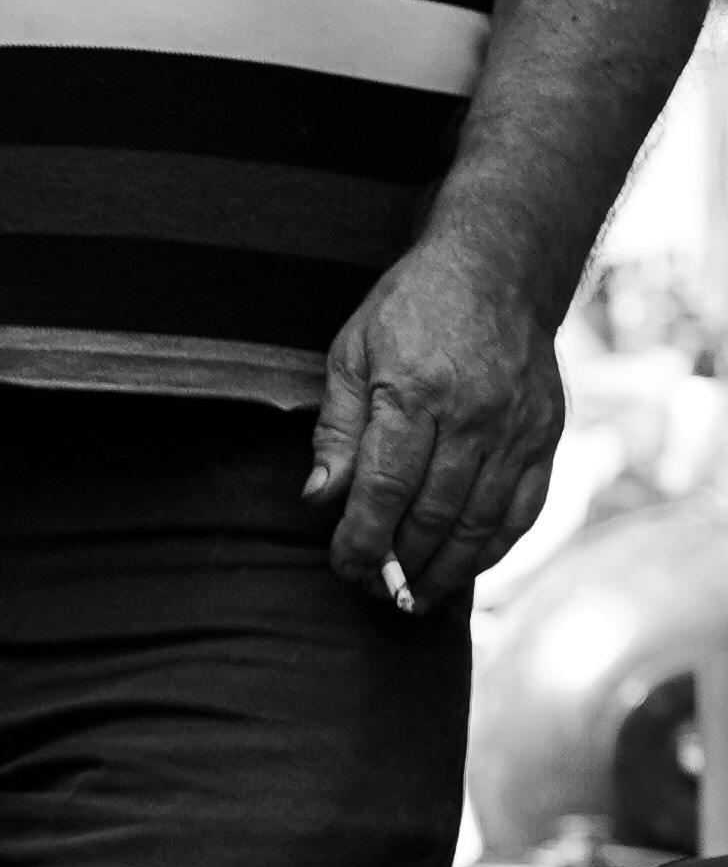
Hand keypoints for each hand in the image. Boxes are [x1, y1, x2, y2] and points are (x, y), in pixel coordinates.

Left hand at [304, 231, 564, 607]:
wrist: (498, 269)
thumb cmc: (412, 310)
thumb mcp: (352, 353)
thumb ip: (337, 429)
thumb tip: (320, 498)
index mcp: (416, 393)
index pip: (385, 489)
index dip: (362, 541)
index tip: (345, 568)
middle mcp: (473, 415)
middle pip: (433, 515)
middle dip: (399, 564)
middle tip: (375, 590)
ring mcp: (517, 428)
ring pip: (481, 522)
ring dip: (445, 570)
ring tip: (416, 597)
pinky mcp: (547, 435)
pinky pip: (523, 510)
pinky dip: (495, 549)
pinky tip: (466, 568)